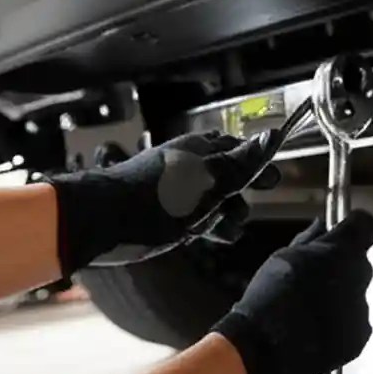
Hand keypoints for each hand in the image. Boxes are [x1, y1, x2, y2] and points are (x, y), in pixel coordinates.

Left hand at [45, 132, 279, 273]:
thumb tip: (270, 137)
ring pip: (209, 197)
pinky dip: (206, 223)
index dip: (257, 164)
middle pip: (224, 174)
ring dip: (225, 212)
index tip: (274, 180)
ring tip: (231, 229)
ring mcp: (171, 189)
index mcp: (197, 152)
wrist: (98, 221)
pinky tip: (209, 236)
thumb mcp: (207, 183)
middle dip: (241, 192)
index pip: (237, 150)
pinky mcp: (158, 211)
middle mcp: (185, 165)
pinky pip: (191, 213)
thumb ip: (240, 165)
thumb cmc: (153, 200)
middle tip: (251, 209)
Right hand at [211, 211, 372, 373]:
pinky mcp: (359, 339)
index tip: (344, 233)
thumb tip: (322, 226)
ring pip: (354, 296)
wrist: (267, 347)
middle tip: (313, 281)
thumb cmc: (270, 294)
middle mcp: (361, 276)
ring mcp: (362, 310)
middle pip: (358, 264)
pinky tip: (314, 332)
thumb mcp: (283, 256)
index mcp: (342, 251)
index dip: (356, 227)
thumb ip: (309, 239)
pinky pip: (353, 325)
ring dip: (338, 299)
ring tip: (307, 313)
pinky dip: (338, 326)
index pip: (366, 225)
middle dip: (340, 268)